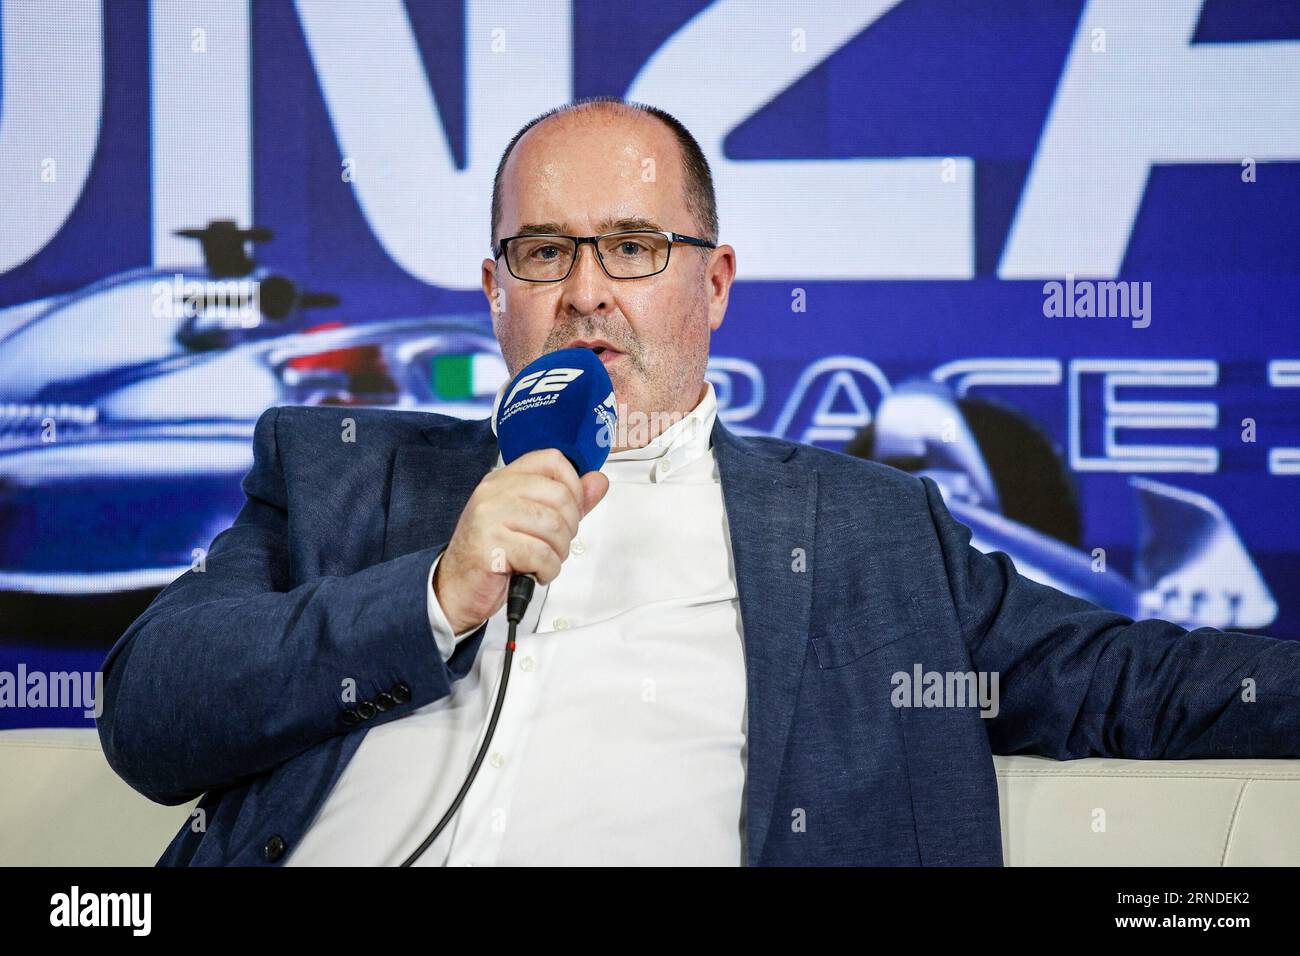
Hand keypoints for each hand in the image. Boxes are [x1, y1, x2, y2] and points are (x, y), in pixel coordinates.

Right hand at [432, 448, 609, 633]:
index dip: (573, 485)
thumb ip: (568, 501)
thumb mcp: (533, 522)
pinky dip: (547, 570)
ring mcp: (488, 516)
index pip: (552, 460)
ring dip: (558, 552)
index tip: (570, 510)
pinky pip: (540, 554)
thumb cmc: (495, 553)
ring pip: (553, 526)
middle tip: (555, 544)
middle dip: (569, 528)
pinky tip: (535, 572)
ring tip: (543, 560)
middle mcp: (494, 492)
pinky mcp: (489, 546)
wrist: (457, 588)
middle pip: (559, 495)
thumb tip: (598, 481)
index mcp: (504, 479)